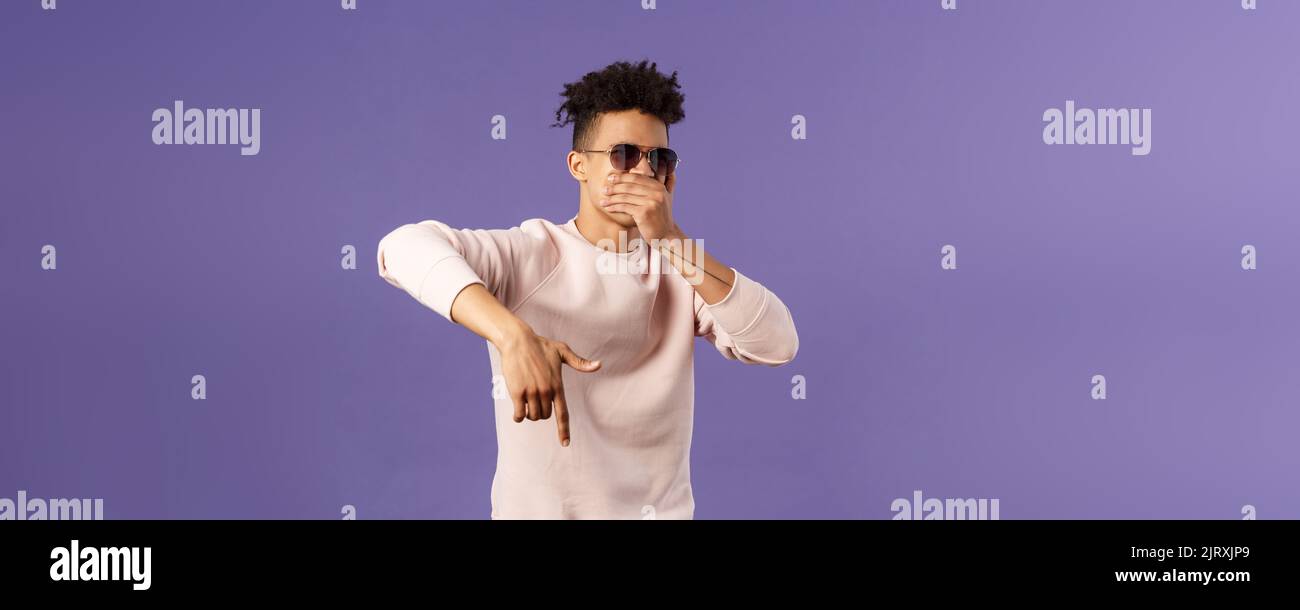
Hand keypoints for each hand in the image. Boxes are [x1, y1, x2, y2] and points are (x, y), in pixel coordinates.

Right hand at [495, 326, 600, 446]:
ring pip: (532, 416)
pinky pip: (519, 414)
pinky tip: (517, 410)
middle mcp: (546, 391)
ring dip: (529, 413)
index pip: (563, 414)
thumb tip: (599, 365)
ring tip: (526, 398)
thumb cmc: (540, 345)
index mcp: (557, 386)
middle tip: (535, 396)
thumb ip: (579, 362)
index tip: (565, 443)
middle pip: (544, 416)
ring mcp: (531, 392)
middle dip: (540, 411)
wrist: (517, 340)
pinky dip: (518, 415)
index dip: (564, 430)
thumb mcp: (562, 351)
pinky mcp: (517, 392)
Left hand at [599, 171, 682, 241]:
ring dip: (612, 198)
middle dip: (614, 187)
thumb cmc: (659, 217)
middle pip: (629, 186)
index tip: (611, 178)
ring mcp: (651, 202)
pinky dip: (614, 207)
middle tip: (604, 189)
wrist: (666, 235)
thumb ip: (649, 186)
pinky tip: (608, 208)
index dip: (622, 177)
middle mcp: (657, 192)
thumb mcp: (659, 198)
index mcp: (659, 186)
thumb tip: (632, 172)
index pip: (637, 177)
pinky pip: (625, 207)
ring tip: (603, 200)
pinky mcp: (644, 213)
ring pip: (625, 197)